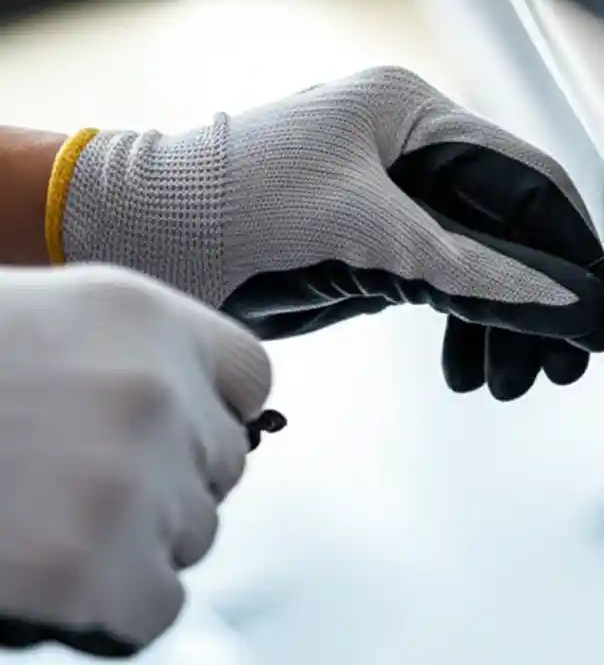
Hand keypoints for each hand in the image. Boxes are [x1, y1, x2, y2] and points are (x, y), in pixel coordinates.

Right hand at [0, 265, 270, 657]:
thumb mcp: (34, 324)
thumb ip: (117, 360)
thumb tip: (188, 416)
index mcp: (140, 317)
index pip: (247, 380)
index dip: (207, 417)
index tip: (170, 438)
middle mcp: (154, 391)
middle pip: (218, 467)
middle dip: (162, 485)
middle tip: (71, 489)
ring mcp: (129, 481)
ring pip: (189, 537)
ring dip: (129, 545)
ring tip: (39, 524)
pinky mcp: (90, 566)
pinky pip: (155, 606)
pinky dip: (109, 609)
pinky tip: (45, 580)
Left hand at [54, 66, 603, 399]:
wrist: (140, 240)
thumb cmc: (227, 206)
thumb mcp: (364, 230)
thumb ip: (466, 266)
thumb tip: (555, 297)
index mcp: (411, 114)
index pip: (524, 175)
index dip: (568, 242)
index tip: (597, 301)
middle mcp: (410, 150)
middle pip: (509, 225)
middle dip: (539, 295)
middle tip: (566, 359)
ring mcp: (393, 199)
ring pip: (481, 264)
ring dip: (503, 323)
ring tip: (516, 379)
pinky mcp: (375, 245)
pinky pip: (445, 286)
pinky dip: (463, 327)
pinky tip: (471, 366)